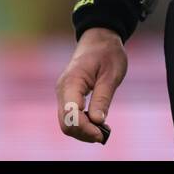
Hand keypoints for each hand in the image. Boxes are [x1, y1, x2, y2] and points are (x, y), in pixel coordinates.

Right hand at [55, 27, 127, 143]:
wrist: (98, 38)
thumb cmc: (107, 53)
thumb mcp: (111, 75)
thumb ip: (103, 98)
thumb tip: (98, 122)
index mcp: (72, 82)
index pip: (71, 114)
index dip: (85, 129)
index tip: (103, 134)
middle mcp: (63, 90)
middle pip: (65, 123)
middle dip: (84, 133)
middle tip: (105, 134)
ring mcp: (63, 93)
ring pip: (66, 123)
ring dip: (83, 130)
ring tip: (104, 129)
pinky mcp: (68, 96)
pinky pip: (70, 116)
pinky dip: (82, 124)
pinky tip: (98, 123)